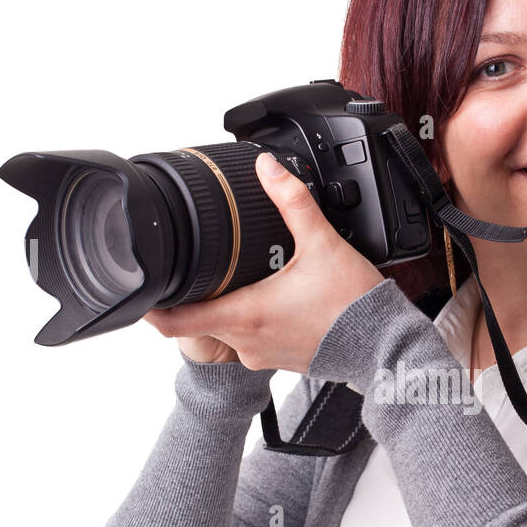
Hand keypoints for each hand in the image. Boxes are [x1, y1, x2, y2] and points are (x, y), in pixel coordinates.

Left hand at [144, 153, 385, 372]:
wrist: (383, 346)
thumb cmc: (353, 305)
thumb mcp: (321, 243)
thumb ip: (291, 201)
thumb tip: (267, 167)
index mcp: (246, 314)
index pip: (175, 322)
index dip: (151, 307)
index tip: (143, 291)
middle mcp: (248, 341)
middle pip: (198, 321)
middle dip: (193, 296)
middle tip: (196, 269)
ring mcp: (263, 354)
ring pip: (226, 330)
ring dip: (224, 307)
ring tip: (238, 279)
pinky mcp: (281, 360)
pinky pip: (252, 340)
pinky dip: (251, 320)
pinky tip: (271, 300)